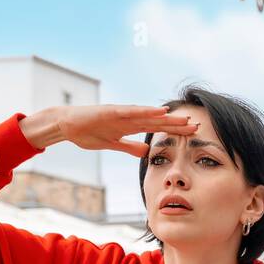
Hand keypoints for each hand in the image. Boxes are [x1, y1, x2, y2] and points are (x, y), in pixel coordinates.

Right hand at [21, 104, 196, 155]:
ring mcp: (121, 114)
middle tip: (196, 126)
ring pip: (149, 116)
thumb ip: (129, 147)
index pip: (156, 129)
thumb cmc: (88, 132)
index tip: (191, 134)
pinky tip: (160, 112)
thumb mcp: (113, 144)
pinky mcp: (112, 112)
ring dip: (167, 118)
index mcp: (130, 126)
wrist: (67, 124)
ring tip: (183, 119)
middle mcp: (129, 118)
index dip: (173, 131)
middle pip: (157, 122)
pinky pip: (132, 112)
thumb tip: (146, 152)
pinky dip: (146, 112)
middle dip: (176, 125)